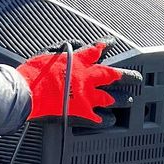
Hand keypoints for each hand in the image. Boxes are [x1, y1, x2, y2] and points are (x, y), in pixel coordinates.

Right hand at [17, 42, 141, 123]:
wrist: (27, 92)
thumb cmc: (33, 73)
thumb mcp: (49, 53)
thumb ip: (65, 50)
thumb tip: (76, 45)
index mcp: (78, 61)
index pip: (96, 49)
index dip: (106, 45)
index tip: (112, 44)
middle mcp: (86, 78)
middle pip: (112, 75)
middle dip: (126, 76)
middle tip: (136, 77)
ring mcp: (85, 97)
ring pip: (109, 98)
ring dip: (120, 99)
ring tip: (128, 100)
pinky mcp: (81, 113)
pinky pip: (98, 118)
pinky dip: (105, 120)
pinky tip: (110, 120)